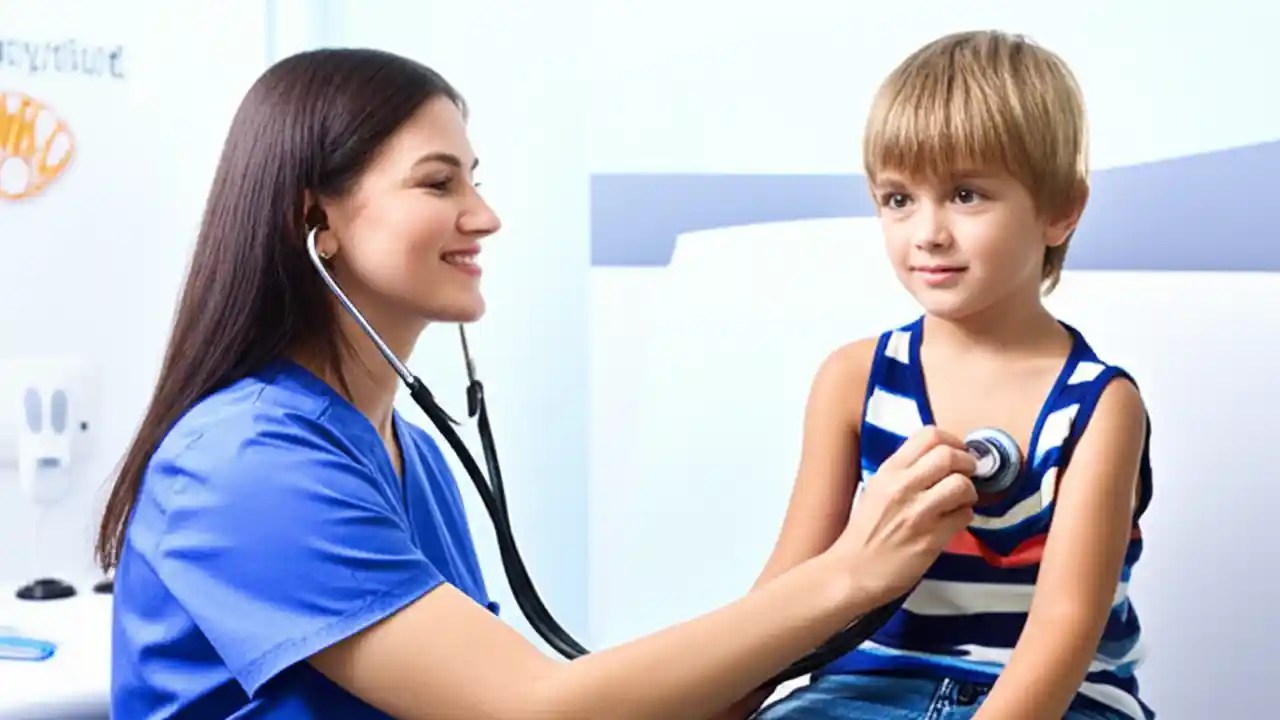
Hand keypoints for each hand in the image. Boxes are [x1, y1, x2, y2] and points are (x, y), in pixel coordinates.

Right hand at [828, 426, 977, 603]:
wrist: (852, 572)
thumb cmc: (864, 532)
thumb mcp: (876, 490)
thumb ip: (904, 473)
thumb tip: (939, 462)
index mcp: (889, 472)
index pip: (928, 435)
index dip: (952, 441)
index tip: (957, 451)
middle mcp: (903, 487)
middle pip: (949, 456)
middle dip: (967, 463)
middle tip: (968, 474)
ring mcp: (918, 513)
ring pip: (962, 485)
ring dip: (969, 492)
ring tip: (961, 500)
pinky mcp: (931, 539)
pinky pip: (964, 516)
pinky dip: (964, 516)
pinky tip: (954, 521)